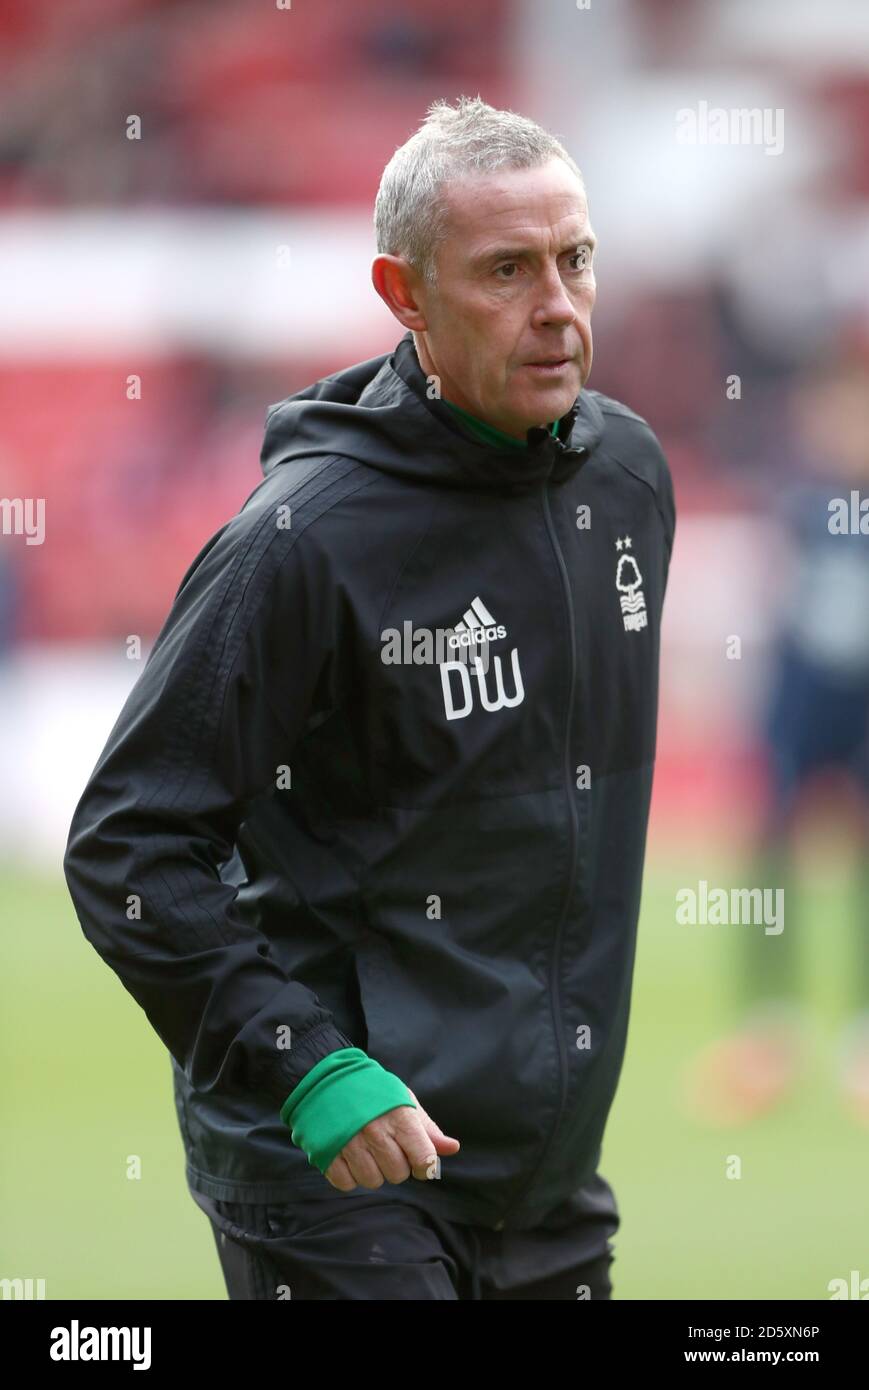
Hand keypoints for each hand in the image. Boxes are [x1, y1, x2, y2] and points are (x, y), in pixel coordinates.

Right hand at [324, 1086, 459, 1190]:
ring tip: (367, 1149)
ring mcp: (349, 1143)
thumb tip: (453, 1148)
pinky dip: (350, 1175)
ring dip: (373, 1171)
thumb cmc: (374, 1091)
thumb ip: (428, 1128)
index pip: (424, 1160)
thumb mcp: (404, 1101)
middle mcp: (375, 1131)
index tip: (417, 1158)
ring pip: (372, 1181)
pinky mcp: (327, 1153)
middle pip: (398, 1174)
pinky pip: (346, 1183)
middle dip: (396, 1165)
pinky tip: (349, 1156)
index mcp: (399, 1117)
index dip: (424, 1165)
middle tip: (386, 1146)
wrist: (329, 1077)